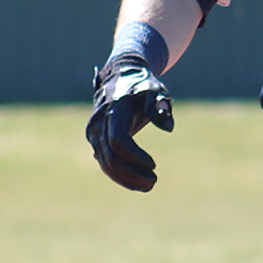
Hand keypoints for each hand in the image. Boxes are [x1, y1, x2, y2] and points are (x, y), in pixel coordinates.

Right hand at [85, 52, 174, 191]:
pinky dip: (119, 176)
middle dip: (132, 173)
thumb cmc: (142, 84)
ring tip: (149, 186)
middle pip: (111, 156)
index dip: (135, 156)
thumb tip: (168, 128)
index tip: (154, 165)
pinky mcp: (96, 140)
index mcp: (113, 110)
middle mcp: (98, 123)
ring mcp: (94, 133)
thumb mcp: (155, 90)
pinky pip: (104, 162)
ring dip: (126, 178)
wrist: (120, 77)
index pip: (119, 140)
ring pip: (105, 163)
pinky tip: (137, 184)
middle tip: (154, 181)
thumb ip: (160, 106)